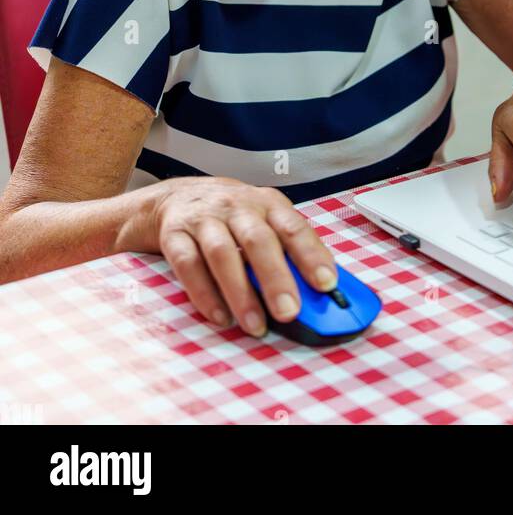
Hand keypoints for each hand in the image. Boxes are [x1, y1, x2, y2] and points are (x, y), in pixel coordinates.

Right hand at [122, 176, 338, 336]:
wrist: (175, 198)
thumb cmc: (231, 216)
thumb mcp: (262, 221)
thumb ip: (285, 251)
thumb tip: (316, 293)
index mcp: (267, 203)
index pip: (293, 227)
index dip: (311, 255)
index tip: (327, 284)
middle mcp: (237, 206)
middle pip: (258, 240)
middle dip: (276, 278)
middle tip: (289, 312)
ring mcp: (203, 219)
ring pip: (222, 253)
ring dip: (240, 293)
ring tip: (255, 325)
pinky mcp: (174, 234)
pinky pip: (188, 264)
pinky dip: (204, 293)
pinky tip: (220, 317)